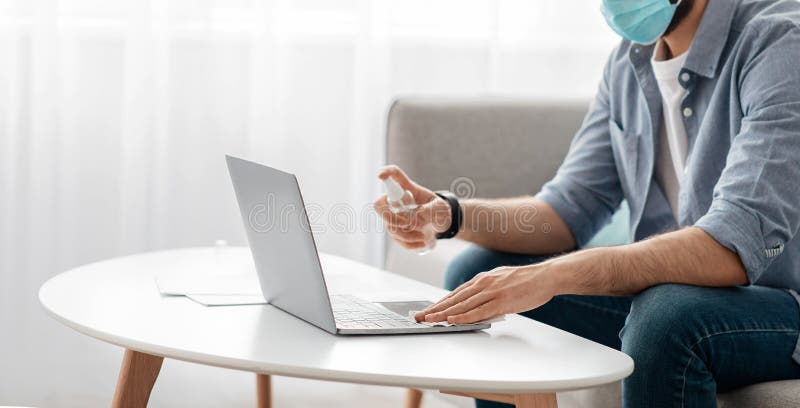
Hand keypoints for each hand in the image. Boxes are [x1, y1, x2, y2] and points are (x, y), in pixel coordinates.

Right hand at [373, 165, 451, 249]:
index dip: (386, 173)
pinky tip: (422, 242)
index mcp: (409, 189)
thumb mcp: (441, 208)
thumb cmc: (440, 210)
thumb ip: (430, 211)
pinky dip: (411, 243)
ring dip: (409, 235)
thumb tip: (416, 218)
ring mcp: (393, 216)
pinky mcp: (395, 230)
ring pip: (390, 226)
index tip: (380, 176)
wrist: (440, 224)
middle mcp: (396, 201)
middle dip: (391, 216)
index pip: (395, 176)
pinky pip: (397, 239)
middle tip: (408, 223)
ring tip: (425, 235)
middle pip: (380, 205)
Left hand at [413, 263, 558, 323]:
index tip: (428, 310)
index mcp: (482, 279)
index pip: (456, 293)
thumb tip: (476, 304)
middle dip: (435, 309)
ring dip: (444, 314)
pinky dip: (464, 316)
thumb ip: (487, 291)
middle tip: (420, 317)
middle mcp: (483, 284)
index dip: (440, 303)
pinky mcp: (501, 301)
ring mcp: (492, 292)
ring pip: (462, 305)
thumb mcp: (501, 281)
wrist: (545, 276)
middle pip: (454, 299)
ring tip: (430, 320)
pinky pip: (478, 311)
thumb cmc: (526, 281)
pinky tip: (453, 320)